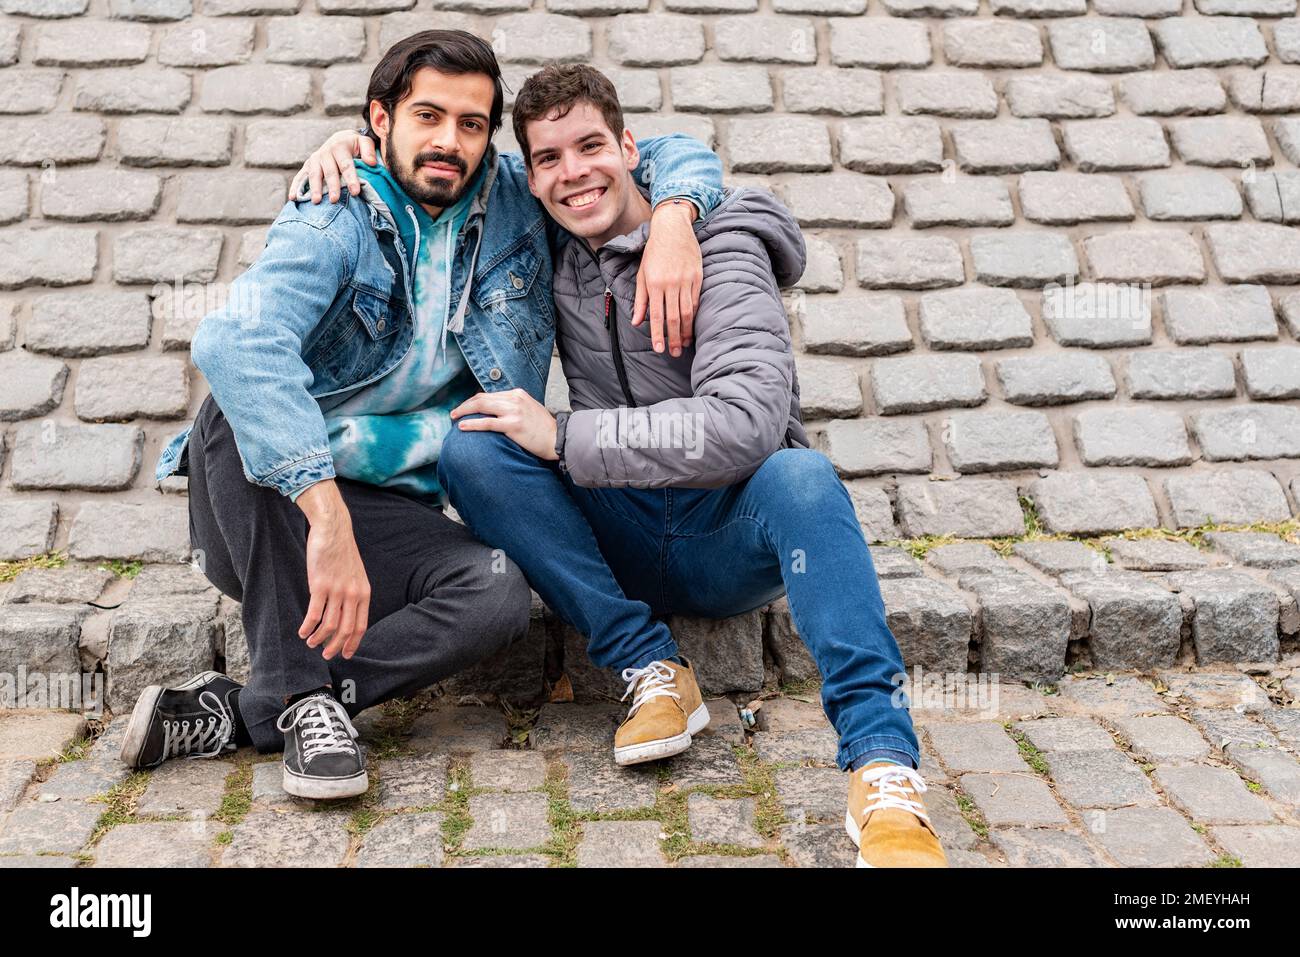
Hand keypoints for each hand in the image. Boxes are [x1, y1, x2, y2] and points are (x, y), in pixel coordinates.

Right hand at [289, 130, 378, 203]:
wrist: (340, 139)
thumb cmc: (355, 145)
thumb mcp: (364, 142)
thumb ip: (368, 150)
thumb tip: (371, 163)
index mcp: (339, 147)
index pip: (346, 165)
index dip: (351, 178)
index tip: (355, 192)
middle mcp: (324, 153)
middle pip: (329, 172)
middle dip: (332, 186)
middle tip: (335, 200)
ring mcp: (314, 160)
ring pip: (314, 175)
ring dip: (314, 188)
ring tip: (317, 201)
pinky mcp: (307, 166)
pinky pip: (300, 177)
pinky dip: (296, 187)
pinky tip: (293, 198)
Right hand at [294, 480, 370, 660]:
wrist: (333, 530)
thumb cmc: (342, 552)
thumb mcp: (356, 574)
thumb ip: (353, 594)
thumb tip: (346, 613)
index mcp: (364, 593)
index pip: (360, 626)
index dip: (353, 642)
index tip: (346, 654)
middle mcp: (353, 595)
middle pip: (345, 630)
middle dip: (335, 647)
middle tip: (326, 655)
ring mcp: (337, 591)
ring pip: (329, 626)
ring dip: (318, 639)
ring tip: (310, 643)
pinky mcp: (320, 586)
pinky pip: (314, 614)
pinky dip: (307, 627)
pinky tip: (302, 632)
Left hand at [450, 389, 557, 460]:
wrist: (558, 438)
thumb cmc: (543, 429)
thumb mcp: (529, 409)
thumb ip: (512, 407)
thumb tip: (494, 411)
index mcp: (517, 394)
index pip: (489, 394)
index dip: (473, 401)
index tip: (465, 409)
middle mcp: (514, 399)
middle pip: (482, 398)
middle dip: (465, 405)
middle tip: (454, 413)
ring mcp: (514, 411)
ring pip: (481, 406)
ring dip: (464, 411)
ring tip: (454, 417)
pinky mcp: (513, 424)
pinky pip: (487, 422)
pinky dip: (472, 423)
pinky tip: (462, 426)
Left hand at [632, 199, 701, 357]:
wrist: (672, 227)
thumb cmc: (654, 252)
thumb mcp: (642, 274)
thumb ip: (640, 300)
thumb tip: (637, 322)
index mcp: (655, 283)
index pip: (657, 316)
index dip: (658, 335)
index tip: (659, 350)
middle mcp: (671, 283)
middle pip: (674, 317)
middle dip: (674, 338)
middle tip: (674, 353)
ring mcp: (686, 280)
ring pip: (687, 311)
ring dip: (686, 330)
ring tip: (684, 343)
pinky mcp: (697, 276)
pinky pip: (696, 300)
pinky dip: (694, 315)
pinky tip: (691, 325)